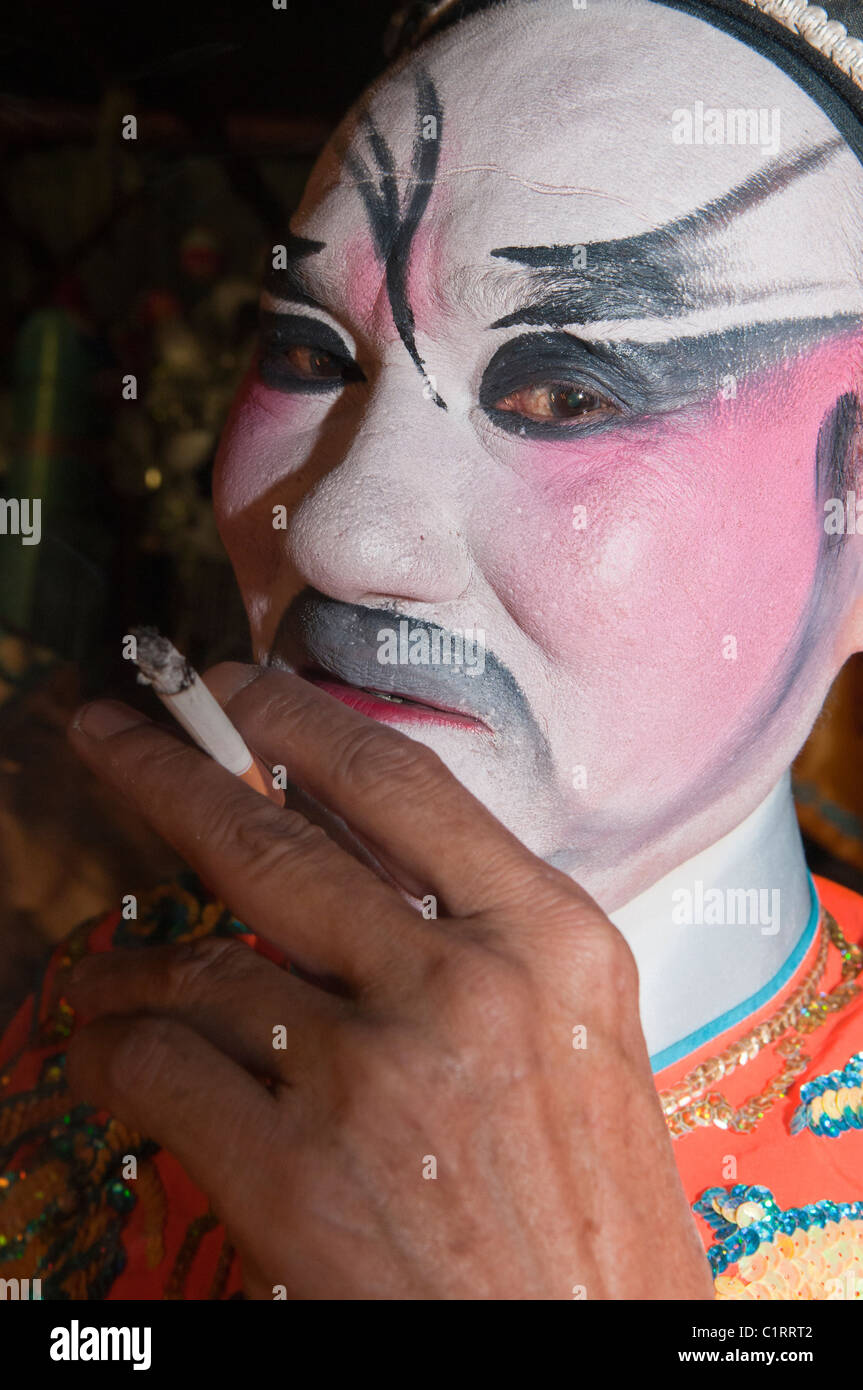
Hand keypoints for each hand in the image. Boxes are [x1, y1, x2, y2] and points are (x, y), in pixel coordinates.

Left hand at [64, 666, 712, 1299]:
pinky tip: (116, 1058)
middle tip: (114, 732)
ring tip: (110, 970)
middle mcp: (465, 987)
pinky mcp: (292, 1172)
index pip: (399, 787)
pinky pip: (159, 1066)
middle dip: (171, 772)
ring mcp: (374, 1075)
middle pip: (275, 842)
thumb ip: (491, 943)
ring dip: (134, 961)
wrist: (584, 1358)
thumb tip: (369, 862)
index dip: (298, 722)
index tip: (241, 691)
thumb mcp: (584, 1047)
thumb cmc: (596, 1221)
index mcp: (553, 944)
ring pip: (200, 962)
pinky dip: (117, 1052)